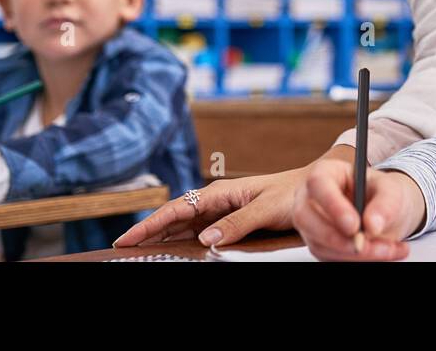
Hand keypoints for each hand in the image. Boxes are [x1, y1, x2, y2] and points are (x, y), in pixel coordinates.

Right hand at [115, 165, 312, 247]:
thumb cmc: (292, 193)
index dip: (150, 223)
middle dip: (148, 230)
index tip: (128, 237)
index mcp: (221, 192)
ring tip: (140, 249)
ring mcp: (222, 210)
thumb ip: (236, 223)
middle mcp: (217, 199)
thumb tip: (206, 239)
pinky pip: (199, 230)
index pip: (177, 208)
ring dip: (162, 235)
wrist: (312, 187)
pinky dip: (181, 238)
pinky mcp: (229, 219)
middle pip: (174, 217)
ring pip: (183, 224)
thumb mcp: (266, 207)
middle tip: (123, 247)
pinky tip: (172, 247)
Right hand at [294, 159, 424, 260]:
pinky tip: (382, 253)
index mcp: (326, 173)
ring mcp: (312, 224)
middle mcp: (312, 198)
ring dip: (354, 254)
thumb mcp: (392, 191)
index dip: (332, 205)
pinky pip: (331, 259)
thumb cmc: (383, 194)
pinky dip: (358, 260)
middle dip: (335, 238)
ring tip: (388, 249)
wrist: (387, 213)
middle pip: (306, 218)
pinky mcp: (320, 246)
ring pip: (319, 244)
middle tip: (363, 246)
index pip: (317, 184)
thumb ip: (385, 204)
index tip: (354, 225)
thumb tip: (372, 225)